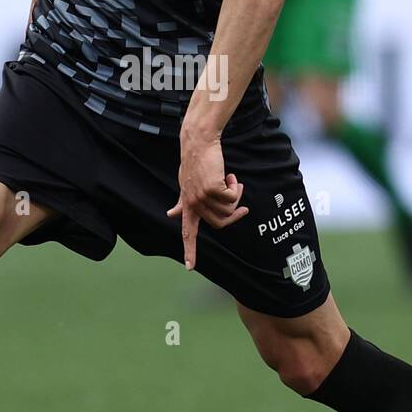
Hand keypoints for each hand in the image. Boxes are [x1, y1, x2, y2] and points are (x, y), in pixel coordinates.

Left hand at [166, 133, 248, 270]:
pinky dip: (235, 187)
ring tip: (231, 180)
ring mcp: (201, 197)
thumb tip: (170, 214)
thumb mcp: (185, 185)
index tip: (190, 267)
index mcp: (187, 206)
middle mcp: (193, 204)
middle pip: (220, 222)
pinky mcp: (212, 188)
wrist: (198, 144)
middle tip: (241, 201)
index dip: (189, 250)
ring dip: (235, 195)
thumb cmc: (194, 164)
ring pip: (228, 210)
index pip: (188, 232)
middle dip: (234, 213)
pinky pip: (232, 198)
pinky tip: (230, 176)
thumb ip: (181, 202)